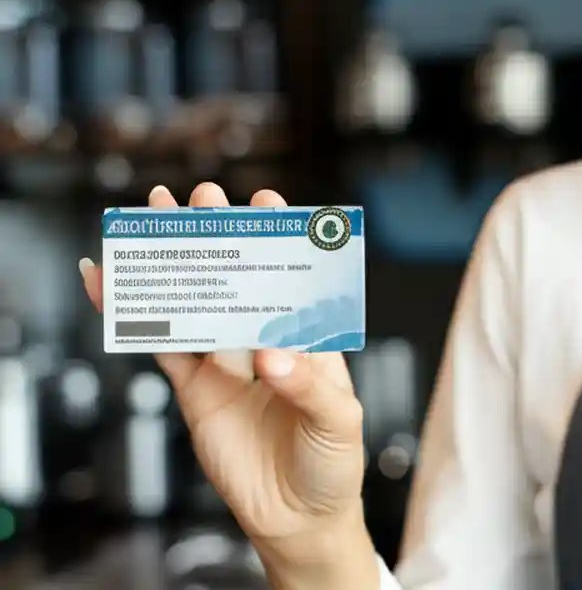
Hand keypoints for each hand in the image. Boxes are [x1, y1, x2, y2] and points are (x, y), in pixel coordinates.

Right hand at [80, 183, 377, 587]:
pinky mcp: (193, 389)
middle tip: (201, 195)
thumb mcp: (338, 420)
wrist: (299, 516)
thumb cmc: (333, 461)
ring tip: (153, 216)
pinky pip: (161, 344)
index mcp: (309, 336)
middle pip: (238, 276)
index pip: (294, 276)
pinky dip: (135, 313)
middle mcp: (265, 339)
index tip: (267, 201)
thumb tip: (270, 356)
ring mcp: (226, 361)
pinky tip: (111, 282)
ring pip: (196, 299)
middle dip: (219, 234)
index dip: (280, 238)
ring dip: (175, 260)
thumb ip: (308, 386)